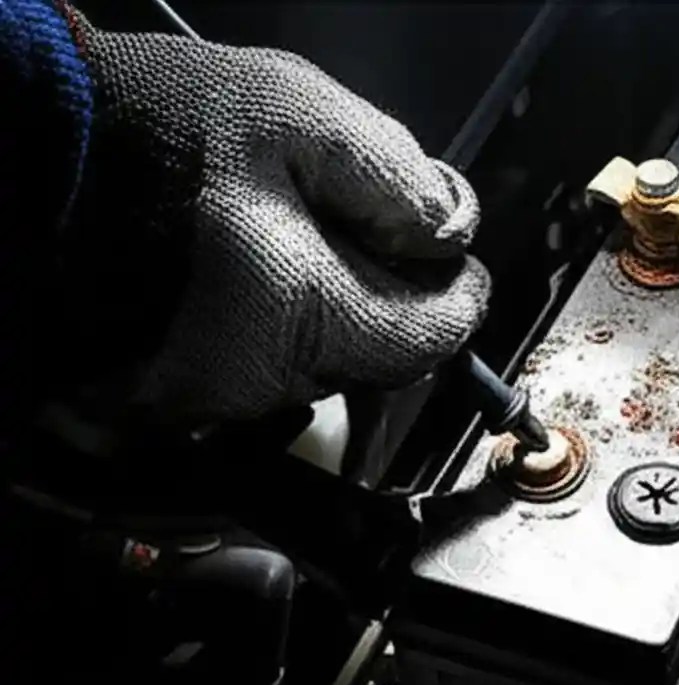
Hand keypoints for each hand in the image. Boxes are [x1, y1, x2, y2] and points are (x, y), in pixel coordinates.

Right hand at [56, 16, 490, 423]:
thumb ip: (394, 178)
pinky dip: (256, 326)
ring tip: (277, 235)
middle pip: (371, 357)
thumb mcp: (296, 113)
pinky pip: (241, 370)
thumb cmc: (144, 128)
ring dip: (319, 311)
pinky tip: (231, 269)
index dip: (457, 293)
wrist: (16, 154)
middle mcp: (252, 383)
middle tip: (359, 229)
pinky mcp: (150, 395)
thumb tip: (449, 233)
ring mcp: (195, 399)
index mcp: (303, 321)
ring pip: (307, 366)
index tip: (453, 263)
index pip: (434, 339)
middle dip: (385, 297)